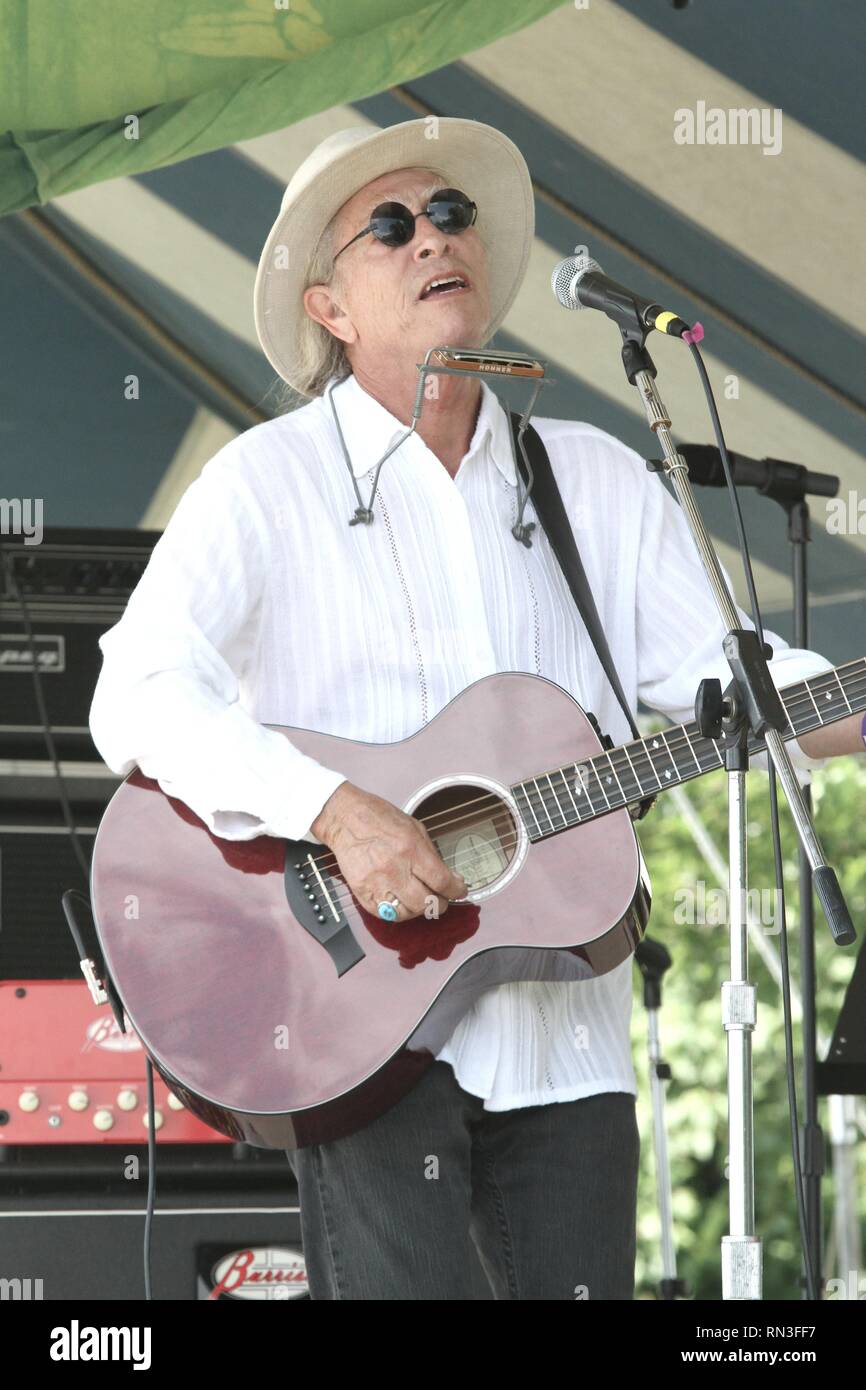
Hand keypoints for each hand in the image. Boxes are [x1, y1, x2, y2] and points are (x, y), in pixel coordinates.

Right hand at [310, 782, 467, 922]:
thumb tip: (449, 877)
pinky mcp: (361, 891)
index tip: (459, 890)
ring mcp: (376, 882)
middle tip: (441, 899)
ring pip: (406, 913)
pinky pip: (384, 913)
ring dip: (418, 909)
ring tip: (419, 899)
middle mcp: (394, 868)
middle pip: (426, 903)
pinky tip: (400, 901)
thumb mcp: (414, 828)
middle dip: (439, 904)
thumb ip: (432, 855)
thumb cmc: (379, 818)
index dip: (456, 890)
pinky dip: (396, 911)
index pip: (441, 881)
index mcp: (411, 849)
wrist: (344, 818)